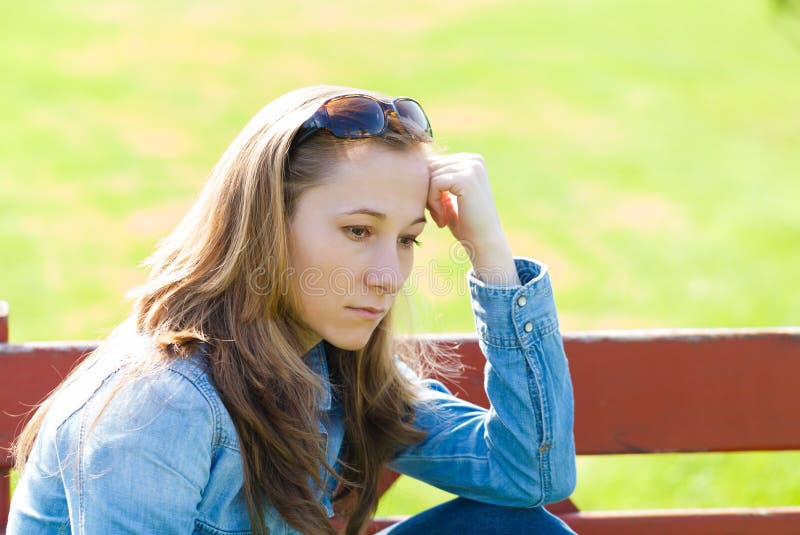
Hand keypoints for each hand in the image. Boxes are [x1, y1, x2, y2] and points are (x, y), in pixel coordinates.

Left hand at [426, 153, 519, 285]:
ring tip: (440, 218)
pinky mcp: (466, 178)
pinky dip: (433, 203)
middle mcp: (473, 159)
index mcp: (471, 160)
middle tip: (437, 215)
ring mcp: (472, 167)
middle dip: (427, 192)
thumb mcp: (449, 196)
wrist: (483, 242)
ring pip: (431, 175)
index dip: (428, 187)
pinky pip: (435, 183)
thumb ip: (437, 179)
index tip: (436, 209)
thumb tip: (416, 165)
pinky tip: (442, 219)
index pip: (434, 163)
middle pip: (431, 167)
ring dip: (430, 199)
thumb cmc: (465, 222)